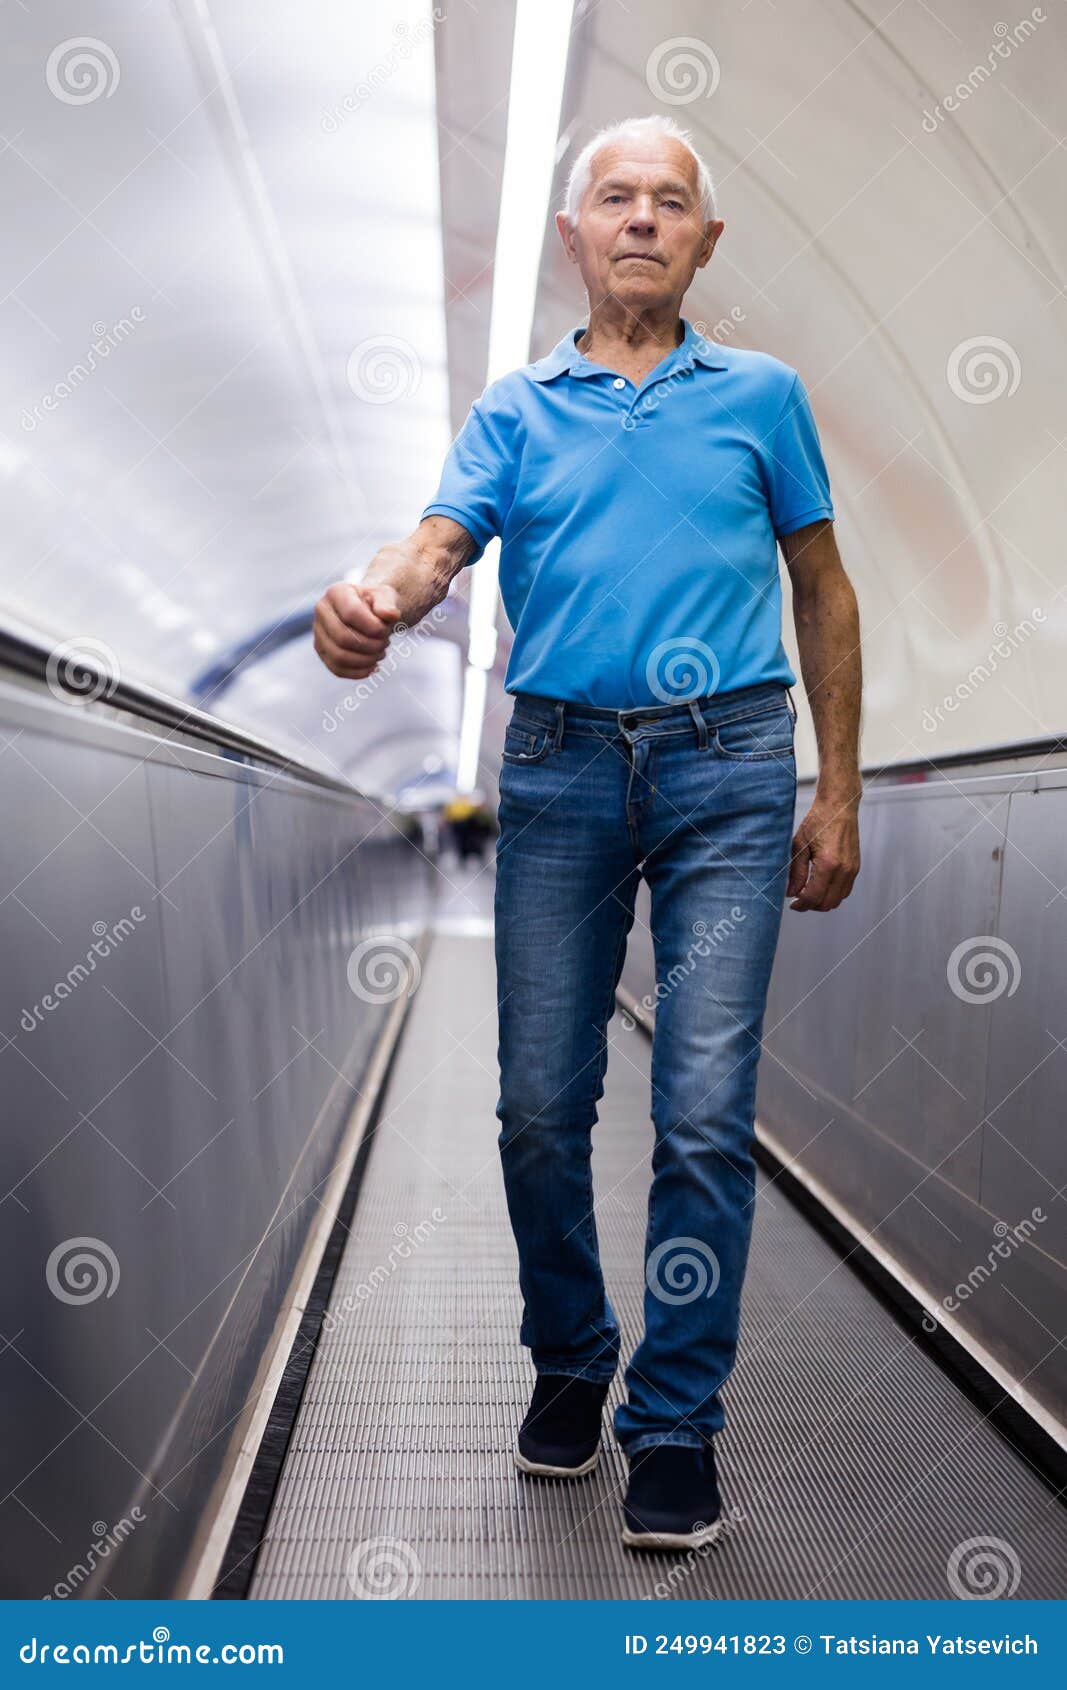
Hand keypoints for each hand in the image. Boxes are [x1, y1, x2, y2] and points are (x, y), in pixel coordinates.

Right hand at [312, 581, 402, 678]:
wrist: (370, 611)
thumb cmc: (377, 603)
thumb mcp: (386, 596)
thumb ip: (388, 603)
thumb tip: (390, 615)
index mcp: (336, 592)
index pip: (351, 613)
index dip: (374, 627)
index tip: (387, 629)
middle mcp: (322, 611)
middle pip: (343, 638)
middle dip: (371, 646)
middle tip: (386, 643)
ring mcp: (319, 632)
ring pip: (339, 657)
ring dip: (366, 660)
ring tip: (381, 653)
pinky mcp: (322, 651)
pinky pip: (337, 669)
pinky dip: (359, 672)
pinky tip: (374, 667)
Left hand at [787, 792, 860, 911]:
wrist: (839, 807)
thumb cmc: (818, 822)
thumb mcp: (799, 845)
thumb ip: (796, 872)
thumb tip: (791, 893)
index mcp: (828, 864)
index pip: (814, 897)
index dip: (801, 905)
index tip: (792, 904)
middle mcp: (844, 870)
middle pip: (827, 903)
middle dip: (811, 905)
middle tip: (798, 899)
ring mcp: (852, 870)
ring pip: (838, 900)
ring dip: (822, 901)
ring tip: (808, 892)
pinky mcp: (856, 867)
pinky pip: (845, 890)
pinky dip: (832, 894)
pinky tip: (820, 885)